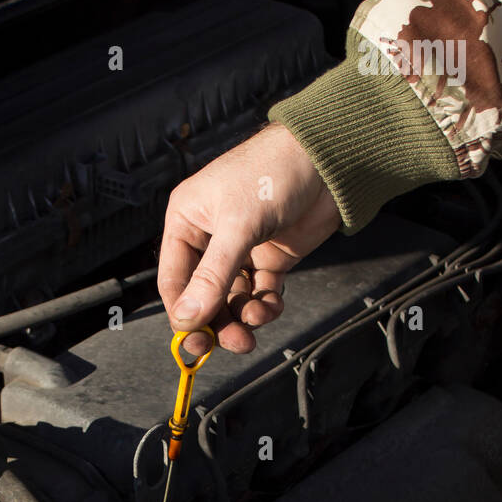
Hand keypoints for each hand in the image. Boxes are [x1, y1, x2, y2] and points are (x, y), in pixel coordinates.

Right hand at [158, 122, 341, 353]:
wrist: (327, 159)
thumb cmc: (272, 173)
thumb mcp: (237, 226)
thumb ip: (212, 276)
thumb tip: (186, 318)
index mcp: (187, 222)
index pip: (174, 279)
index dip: (183, 312)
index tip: (196, 339)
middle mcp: (210, 238)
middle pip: (204, 296)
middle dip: (217, 321)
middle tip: (232, 342)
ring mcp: (241, 250)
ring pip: (232, 299)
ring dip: (243, 316)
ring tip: (257, 320)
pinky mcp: (270, 257)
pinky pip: (259, 292)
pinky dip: (265, 304)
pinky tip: (272, 305)